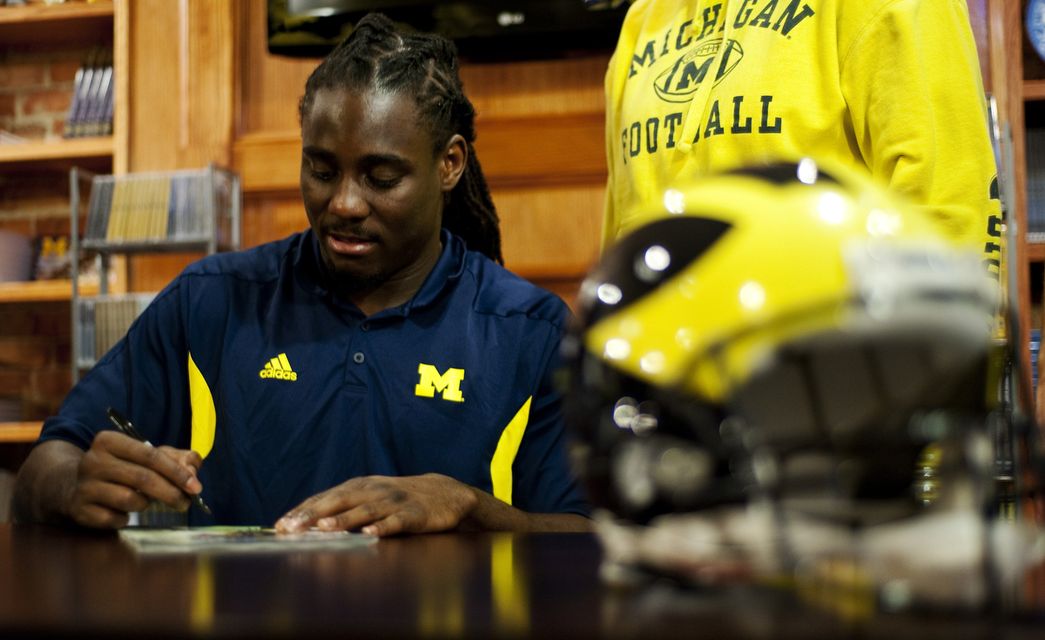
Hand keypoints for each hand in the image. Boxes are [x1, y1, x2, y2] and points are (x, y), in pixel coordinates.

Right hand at [67, 430, 203, 528]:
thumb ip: (175, 458)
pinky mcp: (79, 509)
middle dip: (170, 493)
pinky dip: (125, 518)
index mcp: (109, 441)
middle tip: (186, 503)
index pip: (150, 455)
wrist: (75, 487)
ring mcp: (84, 485)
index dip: (176, 472)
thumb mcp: (145, 456)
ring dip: (145, 504)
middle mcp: (92, 461)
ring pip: (129, 500)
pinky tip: (123, 512)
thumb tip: (193, 469)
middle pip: (143, 478)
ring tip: (144, 502)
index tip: (195, 487)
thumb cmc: (121, 469)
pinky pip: (114, 519)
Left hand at [275, 473, 478, 536]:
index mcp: (360, 486)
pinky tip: (369, 535)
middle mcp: (374, 490)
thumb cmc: (401, 499)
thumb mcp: (372, 496)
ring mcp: (394, 501)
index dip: (302, 510)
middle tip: (292, 528)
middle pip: (339, 501)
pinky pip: (396, 522)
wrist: (446, 493)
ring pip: (364, 511)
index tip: (280, 525)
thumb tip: (308, 523)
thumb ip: (345, 506)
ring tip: (323, 528)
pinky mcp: (414, 515)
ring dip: (343, 520)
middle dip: (313, 514)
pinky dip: (382, 527)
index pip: (325, 497)